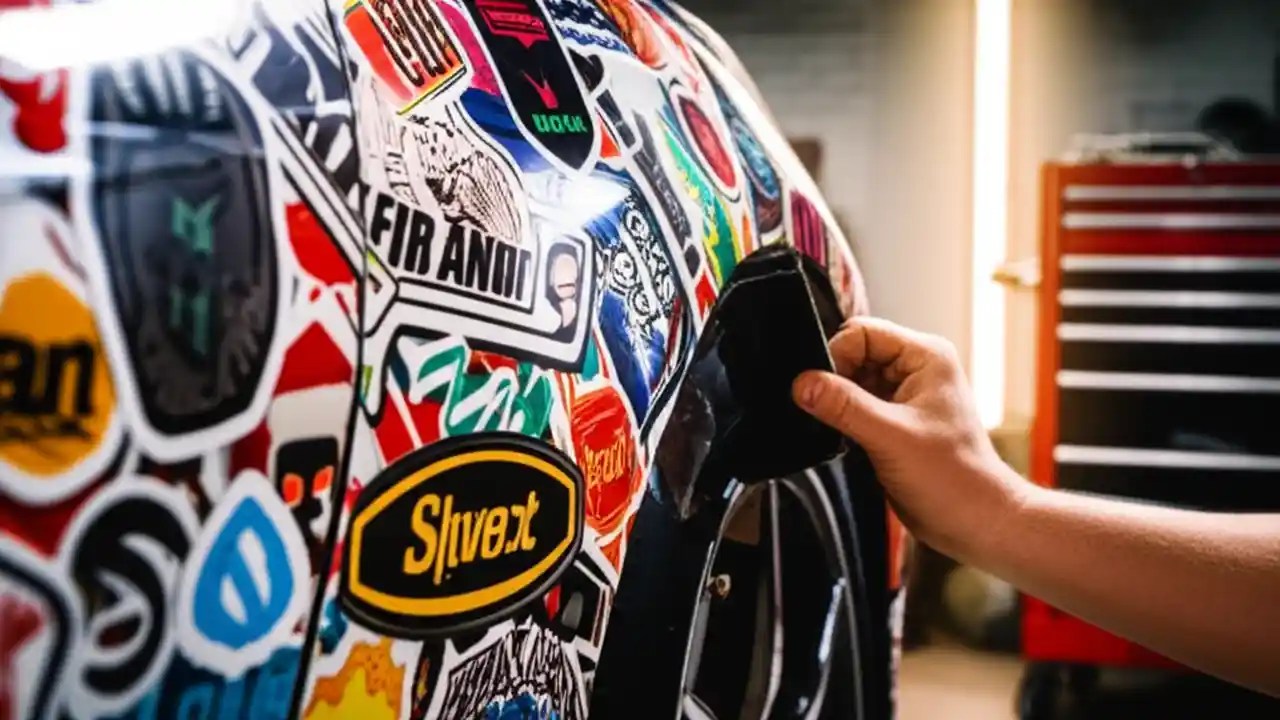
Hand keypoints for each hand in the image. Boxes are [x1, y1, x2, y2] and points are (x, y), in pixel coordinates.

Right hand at [791, 317, 1029, 560]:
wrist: (975, 523)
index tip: (820, 387)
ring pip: (852, 381)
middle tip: (828, 411)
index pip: (863, 332)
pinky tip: (843, 438)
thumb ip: (843, 406)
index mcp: (926, 357)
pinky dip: (843, 418)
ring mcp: (905, 396)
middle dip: (835, 379)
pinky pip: (856, 405)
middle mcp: (916, 370)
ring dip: (838, 401)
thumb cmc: (953, 479)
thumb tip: (802, 383)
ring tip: (839, 428)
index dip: (837, 355)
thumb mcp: (891, 437)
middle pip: (855, 354)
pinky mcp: (893, 421)